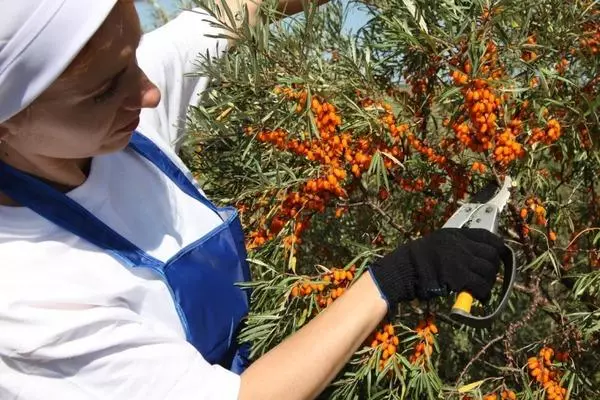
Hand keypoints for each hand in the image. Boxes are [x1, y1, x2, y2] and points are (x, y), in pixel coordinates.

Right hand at [368, 228, 506, 306]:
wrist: (403, 269)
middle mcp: (461, 244)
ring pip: (489, 270)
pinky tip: (480, 297)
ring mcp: (461, 259)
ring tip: (483, 288)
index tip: (498, 255)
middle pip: (492, 254)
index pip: (487, 235)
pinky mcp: (459, 276)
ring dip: (489, 281)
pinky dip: (483, 293)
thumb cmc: (416, 260)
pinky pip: (481, 285)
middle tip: (487, 276)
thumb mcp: (437, 243)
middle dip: (494, 267)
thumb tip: (475, 256)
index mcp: (455, 234)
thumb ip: (455, 246)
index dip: (497, 246)